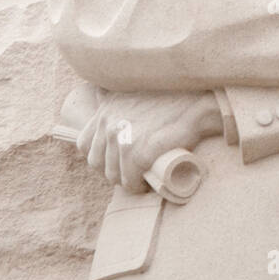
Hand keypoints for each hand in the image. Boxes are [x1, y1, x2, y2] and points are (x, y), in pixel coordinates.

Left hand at [76, 91, 222, 192]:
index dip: (99, 156)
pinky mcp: (138, 152)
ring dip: (126, 181)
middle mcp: (108, 123)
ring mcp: (122, 138)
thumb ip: (113, 98)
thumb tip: (100, 95)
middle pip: (96, 162)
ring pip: (112, 175)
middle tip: (130, 172)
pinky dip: (137, 186)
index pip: (83, 143)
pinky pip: (129, 180)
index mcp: (105, 110)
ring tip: (140, 179)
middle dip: (111, 170)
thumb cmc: (169, 99)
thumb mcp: (131, 92)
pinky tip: (146, 184)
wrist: (195, 104)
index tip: (114, 160)